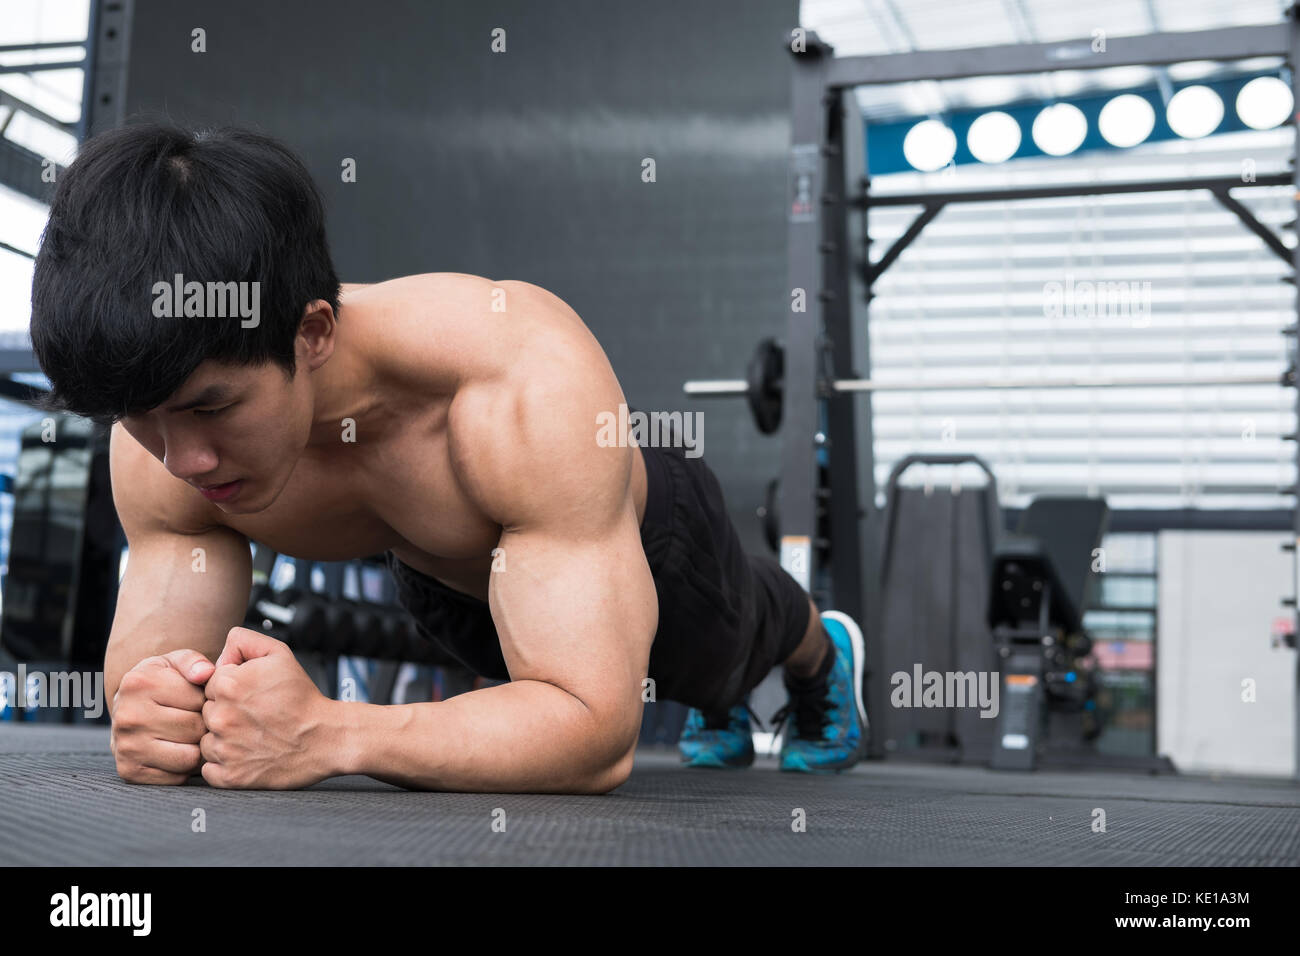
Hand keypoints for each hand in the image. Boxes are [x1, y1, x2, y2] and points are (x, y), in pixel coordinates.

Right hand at [110, 649, 214, 784]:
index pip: (199, 700)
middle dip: (204, 725)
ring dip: (196, 748)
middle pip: (195, 729)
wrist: (128, 710)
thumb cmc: (163, 683)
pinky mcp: (129, 771)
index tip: (198, 699)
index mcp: (139, 683)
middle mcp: (128, 716)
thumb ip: (193, 662)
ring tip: (188, 735)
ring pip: (189, 757)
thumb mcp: (175, 663)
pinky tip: (175, 750)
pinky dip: (183, 768)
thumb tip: (205, 673)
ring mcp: (126, 746)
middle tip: (196, 719)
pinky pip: (177, 777)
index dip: (206, 701)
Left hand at [199, 627, 334, 788]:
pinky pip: (209, 769)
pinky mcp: (230, 775)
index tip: (251, 697)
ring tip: (252, 735)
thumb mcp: (279, 653)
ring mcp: (225, 748)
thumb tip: (219, 654)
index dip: (231, 689)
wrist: (325, 738)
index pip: (210, 685)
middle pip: (206, 712)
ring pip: (206, 740)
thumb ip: (242, 641)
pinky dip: (223, 764)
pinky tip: (245, 754)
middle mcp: (221, 717)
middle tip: (254, 716)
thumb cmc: (303, 699)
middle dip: (227, 713)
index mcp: (228, 685)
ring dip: (223, 739)